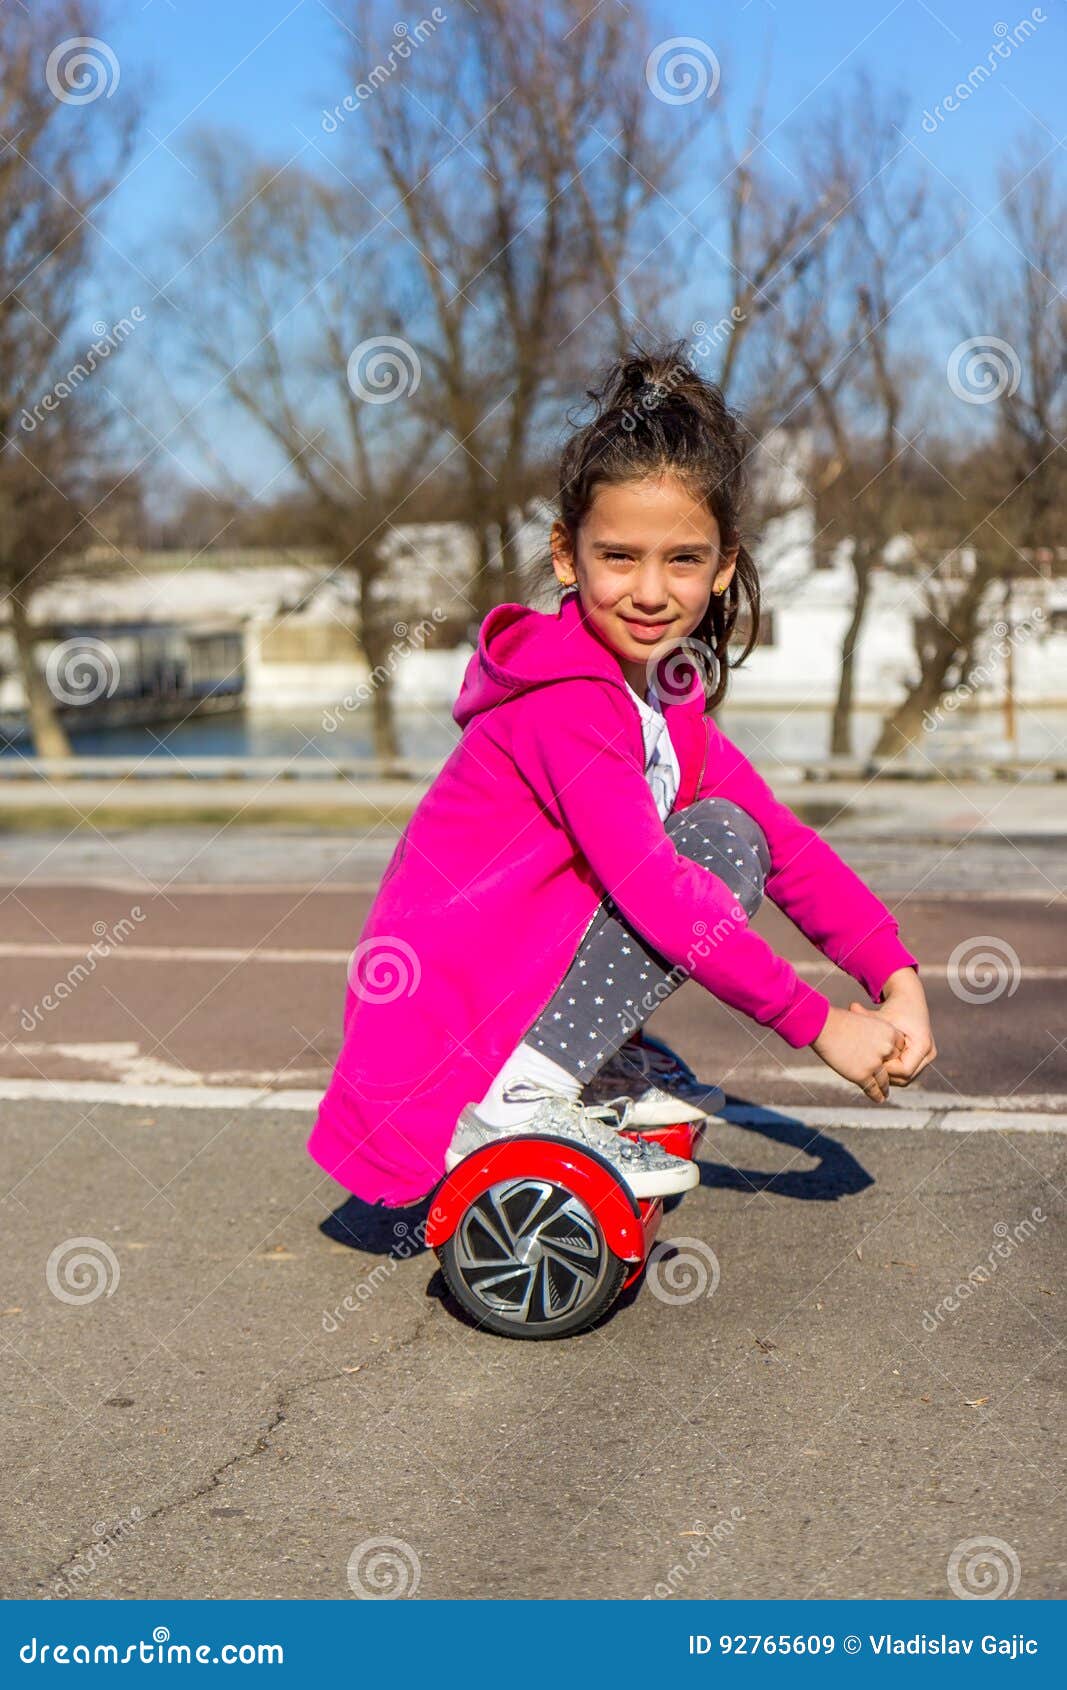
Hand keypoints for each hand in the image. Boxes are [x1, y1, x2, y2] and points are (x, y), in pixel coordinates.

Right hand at [810, 1004, 907, 1102]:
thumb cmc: (840, 1021)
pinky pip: (873, 1089)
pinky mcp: (861, 1075)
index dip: (893, 1056)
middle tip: (890, 1079)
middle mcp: (886, 1049)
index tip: (891, 1062)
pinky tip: (879, 1098)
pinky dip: (876, 1095)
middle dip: (891, 1072)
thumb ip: (874, 1036)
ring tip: (885, 1094)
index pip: (899, 1049)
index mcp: (889, 1032)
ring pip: (884, 1080)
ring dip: (884, 1088)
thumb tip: (876, 1048)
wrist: (824, 1025)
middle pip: (894, 1065)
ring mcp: (874, 1063)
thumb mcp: (865, 1023)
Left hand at [850, 967, 936, 1087]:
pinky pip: (905, 1074)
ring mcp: (927, 1058)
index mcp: (922, 1044)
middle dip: (886, 1075)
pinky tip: (878, 1063)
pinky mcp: (921, 1060)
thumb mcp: (882, 1016)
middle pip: (905, 1078)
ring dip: (888, 1075)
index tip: (869, 1061)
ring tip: (872, 1065)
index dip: (886, 1069)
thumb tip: (852, 1006)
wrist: (910, 1002)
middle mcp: (929, 1054)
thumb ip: (866, 1016)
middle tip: (867, 1068)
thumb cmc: (894, 1008)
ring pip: (905, 1079)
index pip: (904, 1070)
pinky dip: (892, 1072)